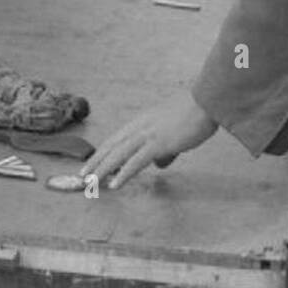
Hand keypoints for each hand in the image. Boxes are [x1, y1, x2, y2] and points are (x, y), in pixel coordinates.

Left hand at [83, 93, 217, 189]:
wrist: (206, 103)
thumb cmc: (194, 115)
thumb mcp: (174, 132)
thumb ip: (165, 149)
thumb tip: (159, 164)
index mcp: (141, 122)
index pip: (115, 139)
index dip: (101, 152)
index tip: (90, 163)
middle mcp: (140, 126)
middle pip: (111, 146)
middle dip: (95, 162)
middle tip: (82, 177)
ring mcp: (148, 134)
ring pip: (118, 154)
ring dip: (102, 170)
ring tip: (90, 183)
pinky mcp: (158, 143)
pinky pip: (135, 161)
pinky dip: (123, 173)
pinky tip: (115, 184)